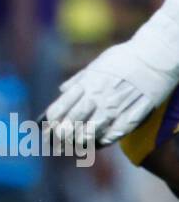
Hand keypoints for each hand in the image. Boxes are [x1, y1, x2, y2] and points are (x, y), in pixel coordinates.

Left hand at [44, 31, 178, 146]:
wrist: (154, 58)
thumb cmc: (124, 58)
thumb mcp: (96, 64)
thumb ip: (79, 79)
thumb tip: (63, 90)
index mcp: (85, 85)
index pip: (58, 110)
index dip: (50, 123)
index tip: (48, 130)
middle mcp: (96, 100)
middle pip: (70, 126)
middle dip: (62, 136)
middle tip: (59, 141)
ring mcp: (113, 111)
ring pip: (89, 135)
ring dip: (81, 141)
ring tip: (78, 143)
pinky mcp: (130, 119)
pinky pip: (111, 137)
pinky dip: (102, 141)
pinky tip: (99, 141)